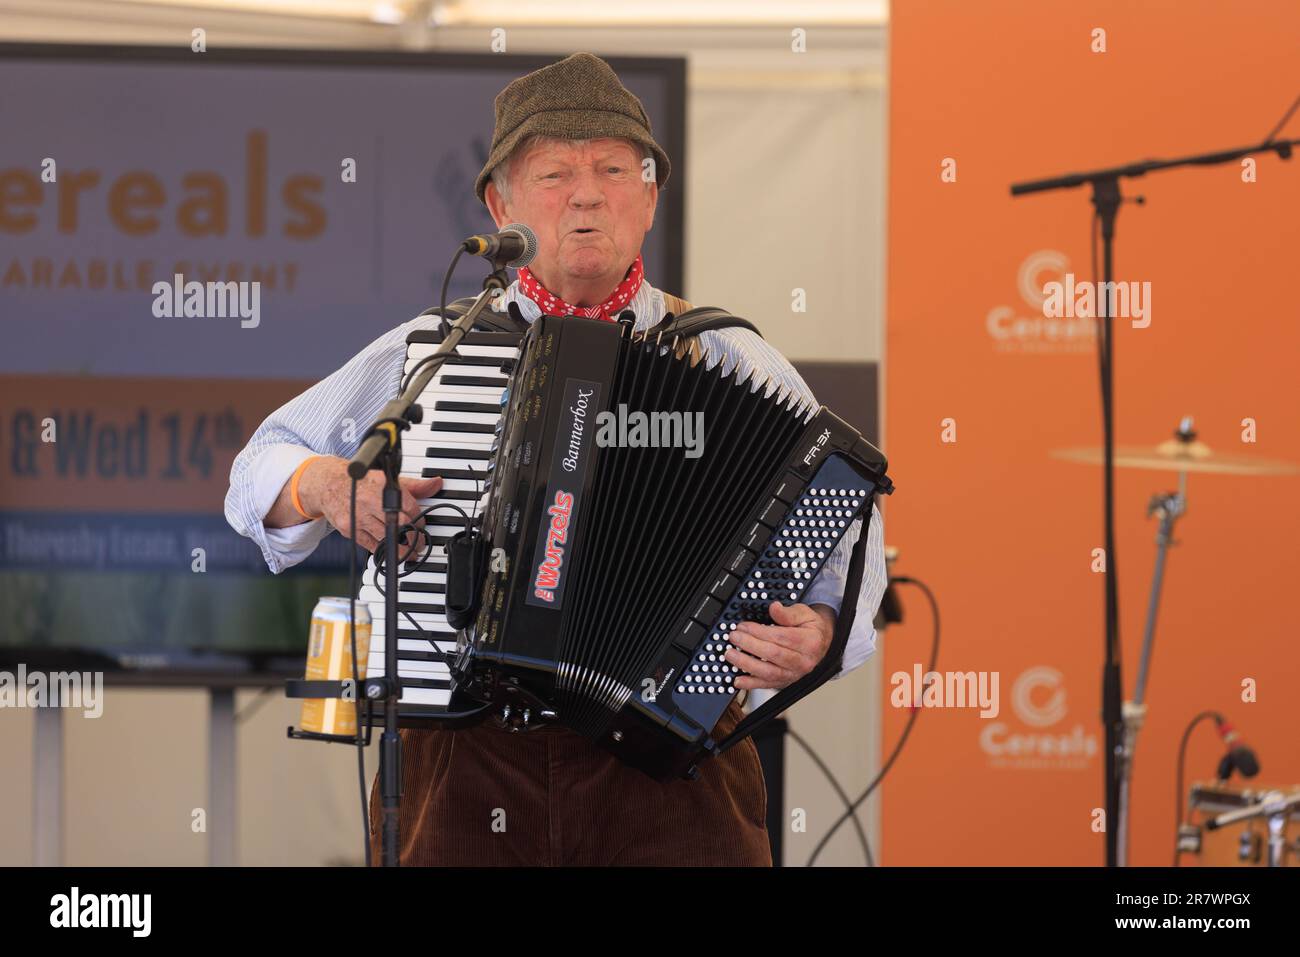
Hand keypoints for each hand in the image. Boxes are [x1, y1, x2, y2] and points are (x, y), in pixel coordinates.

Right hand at [297, 456, 442, 553]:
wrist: (328, 484)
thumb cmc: (362, 483)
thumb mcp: (389, 480)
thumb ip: (415, 486)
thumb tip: (436, 483)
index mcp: (382, 484)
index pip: (409, 507)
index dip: (419, 520)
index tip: (421, 526)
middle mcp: (369, 500)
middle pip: (399, 524)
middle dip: (412, 538)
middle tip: (418, 544)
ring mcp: (357, 516)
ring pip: (385, 538)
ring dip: (400, 550)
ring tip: (408, 553)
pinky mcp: (349, 529)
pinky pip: (370, 545)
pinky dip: (383, 551)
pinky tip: (391, 552)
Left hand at [725, 601, 836, 690]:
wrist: (822, 645)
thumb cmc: (811, 629)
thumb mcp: (805, 614)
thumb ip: (788, 613)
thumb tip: (774, 608)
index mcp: (809, 642)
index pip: (781, 637)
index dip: (759, 632)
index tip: (743, 626)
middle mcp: (803, 661)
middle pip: (773, 655)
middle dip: (750, 645)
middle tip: (734, 637)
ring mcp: (794, 674)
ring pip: (769, 672)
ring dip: (747, 664)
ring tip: (731, 655)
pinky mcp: (785, 682)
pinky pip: (767, 685)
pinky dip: (751, 684)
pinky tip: (737, 680)